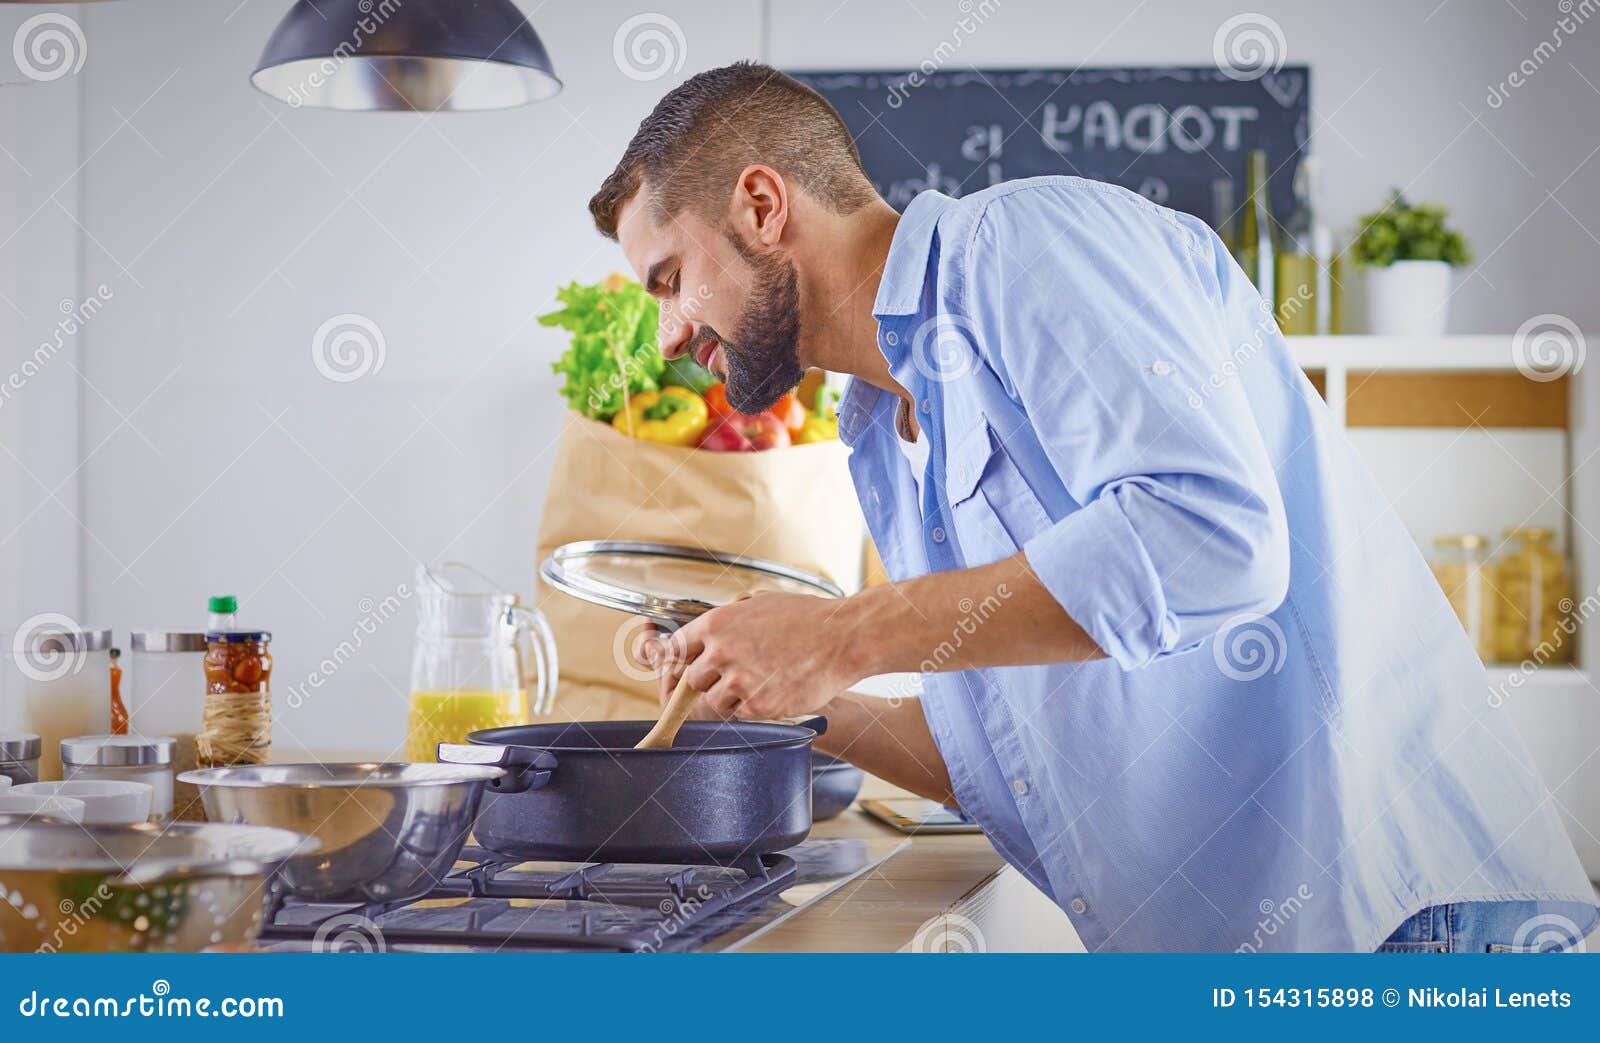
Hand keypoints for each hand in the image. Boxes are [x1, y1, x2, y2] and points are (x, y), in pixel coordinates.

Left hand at [643, 591, 864, 719]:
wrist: (842, 638)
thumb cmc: (807, 617)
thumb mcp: (759, 602)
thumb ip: (729, 618)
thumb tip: (710, 631)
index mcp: (716, 624)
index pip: (676, 648)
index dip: (680, 659)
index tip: (685, 665)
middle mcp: (721, 653)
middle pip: (690, 681)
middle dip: (705, 682)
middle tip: (728, 678)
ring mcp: (738, 682)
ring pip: (713, 702)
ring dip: (728, 697)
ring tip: (756, 684)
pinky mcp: (757, 706)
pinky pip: (738, 715)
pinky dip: (750, 708)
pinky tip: (770, 692)